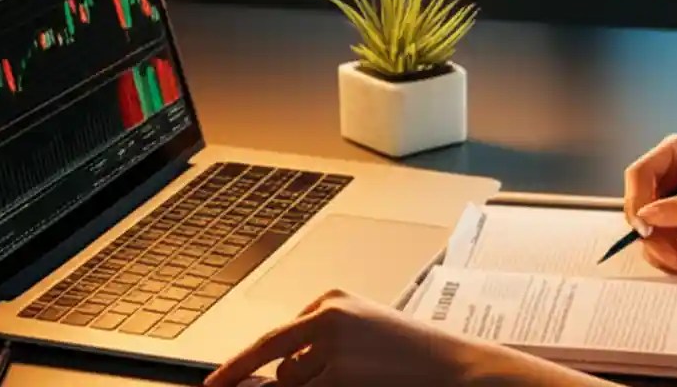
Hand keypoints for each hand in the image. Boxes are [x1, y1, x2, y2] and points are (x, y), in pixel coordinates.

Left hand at [203, 289, 475, 386]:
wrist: (458, 368)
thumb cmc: (417, 356)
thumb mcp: (365, 337)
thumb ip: (321, 347)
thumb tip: (272, 374)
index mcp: (332, 299)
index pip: (275, 339)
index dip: (244, 367)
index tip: (218, 382)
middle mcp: (326, 316)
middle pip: (276, 364)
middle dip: (279, 385)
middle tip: (277, 381)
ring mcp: (331, 346)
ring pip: (289, 385)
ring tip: (361, 378)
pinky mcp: (339, 376)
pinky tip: (344, 381)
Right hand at [624, 133, 676, 273]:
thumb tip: (649, 215)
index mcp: (676, 155)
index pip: (639, 175)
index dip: (637, 202)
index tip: (647, 230)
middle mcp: (670, 177)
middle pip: (638, 207)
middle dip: (652, 236)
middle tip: (675, 255)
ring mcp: (672, 205)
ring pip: (646, 232)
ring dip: (664, 252)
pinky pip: (659, 246)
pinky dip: (671, 258)